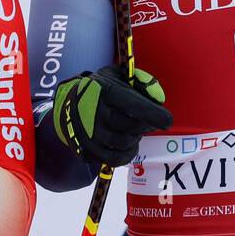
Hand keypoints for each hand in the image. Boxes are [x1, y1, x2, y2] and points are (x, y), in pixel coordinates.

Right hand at [52, 65, 171, 166]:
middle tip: (146, 120)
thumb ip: (141, 81)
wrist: (67, 106)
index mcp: (105, 90)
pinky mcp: (86, 150)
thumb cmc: (100, 89)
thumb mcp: (117, 75)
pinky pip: (115, 159)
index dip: (155, 115)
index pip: (135, 105)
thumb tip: (160, 98)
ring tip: (132, 129)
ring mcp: (89, 134)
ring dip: (135, 137)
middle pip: (134, 126)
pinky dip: (127, 154)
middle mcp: (95, 113)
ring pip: (126, 143)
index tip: (167, 121)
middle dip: (146, 124)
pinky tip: (129, 145)